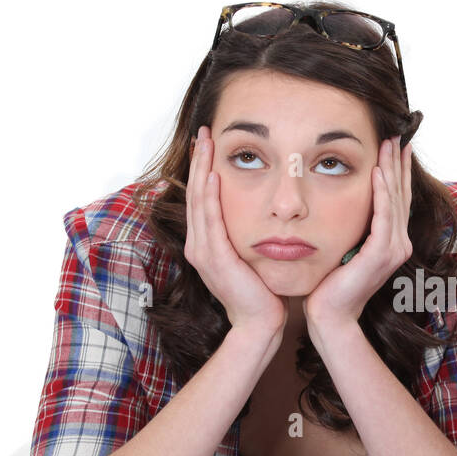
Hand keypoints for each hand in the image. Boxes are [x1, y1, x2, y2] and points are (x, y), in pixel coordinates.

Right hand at [183, 125, 285, 336]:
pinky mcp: (214, 258)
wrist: (259, 323)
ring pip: (199, 201)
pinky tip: (214, 175)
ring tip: (206, 142)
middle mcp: (198, 246)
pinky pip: (210, 220)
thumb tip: (260, 216)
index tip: (209, 144)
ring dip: (202, 169)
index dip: (202, 169)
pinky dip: (210, 196)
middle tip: (204, 132)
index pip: (201, 199)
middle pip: (195, 193)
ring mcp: (202, 252)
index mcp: (205, 245)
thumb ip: (246, 237)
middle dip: (199, 160)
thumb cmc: (261, 293)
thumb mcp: (250, 258)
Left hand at [304, 136, 413, 330]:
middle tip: (396, 133)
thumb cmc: (331, 284)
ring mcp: (393, 249)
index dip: (397, 170)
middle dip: (398, 162)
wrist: (330, 316)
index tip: (394, 144)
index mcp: (391, 242)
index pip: (397, 198)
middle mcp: (399, 244)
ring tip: (388, 144)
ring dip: (391, 169)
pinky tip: (377, 172)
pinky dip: (381, 193)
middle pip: (400, 194)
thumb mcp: (345, 248)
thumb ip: (352, 228)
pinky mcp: (380, 254)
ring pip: (394, 200)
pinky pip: (383, 216)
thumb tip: (343, 204)